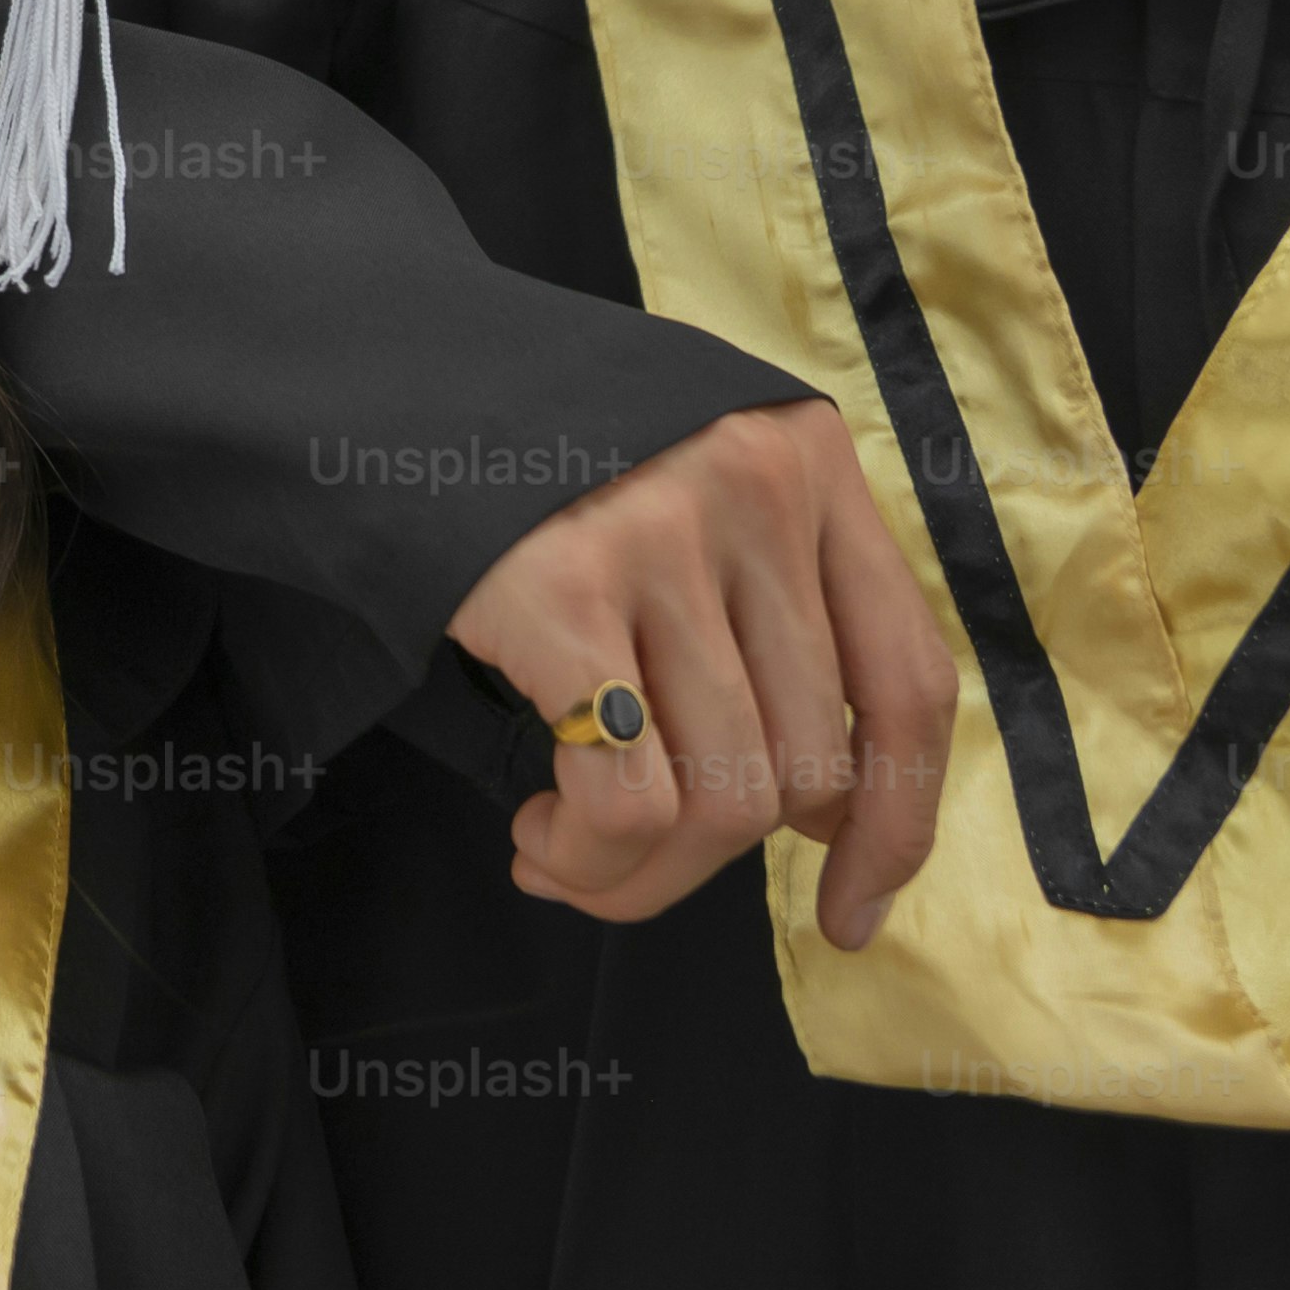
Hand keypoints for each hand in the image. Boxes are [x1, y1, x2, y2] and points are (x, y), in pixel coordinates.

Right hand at [446, 397, 952, 946]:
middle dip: (720, 859)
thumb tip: (832, 817)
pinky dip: (592, 861)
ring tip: (571, 856)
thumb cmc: (543, 460)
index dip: (898, 824)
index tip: (850, 911)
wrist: (379, 379)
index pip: (910, 681)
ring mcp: (662, 536)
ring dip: (644, 880)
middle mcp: (756, 489)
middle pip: (807, 765)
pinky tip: (540, 840)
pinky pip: (629, 800)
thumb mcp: (695, 489)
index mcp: (809, 464)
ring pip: (722, 802)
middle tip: (634, 857)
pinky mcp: (561, 589)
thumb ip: (776, 612)